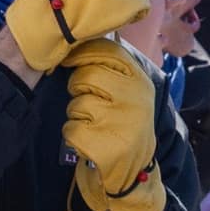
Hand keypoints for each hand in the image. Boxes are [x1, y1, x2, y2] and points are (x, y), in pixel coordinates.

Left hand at [59, 40, 167, 210]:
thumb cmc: (120, 124)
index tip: (70, 59)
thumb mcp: (125, 92)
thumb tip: (77, 36)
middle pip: (86, 76)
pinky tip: (90, 141)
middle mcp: (135, 99)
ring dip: (77, 114)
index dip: (81, 53)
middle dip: (78, 88)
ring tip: (94, 125)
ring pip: (76, 104)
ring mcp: (122, 124)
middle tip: (88, 100)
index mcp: (139, 81)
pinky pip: (71, 129)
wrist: (132, 173)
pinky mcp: (106, 147)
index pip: (106, 50)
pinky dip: (73, 136)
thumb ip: (109, 67)